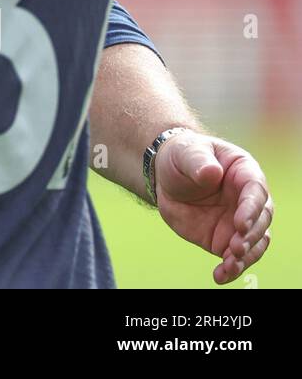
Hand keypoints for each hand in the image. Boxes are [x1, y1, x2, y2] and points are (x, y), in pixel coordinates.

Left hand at [154, 131, 273, 283]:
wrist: (165, 176)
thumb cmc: (181, 157)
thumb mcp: (186, 152)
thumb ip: (199, 162)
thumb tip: (212, 172)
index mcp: (245, 172)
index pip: (256, 191)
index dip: (251, 208)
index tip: (240, 223)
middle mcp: (248, 200)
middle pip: (261, 220)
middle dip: (251, 236)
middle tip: (235, 247)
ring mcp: (239, 221)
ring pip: (255, 243)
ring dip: (245, 256)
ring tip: (229, 265)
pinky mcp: (225, 238)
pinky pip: (235, 257)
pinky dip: (231, 268)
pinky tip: (220, 275)